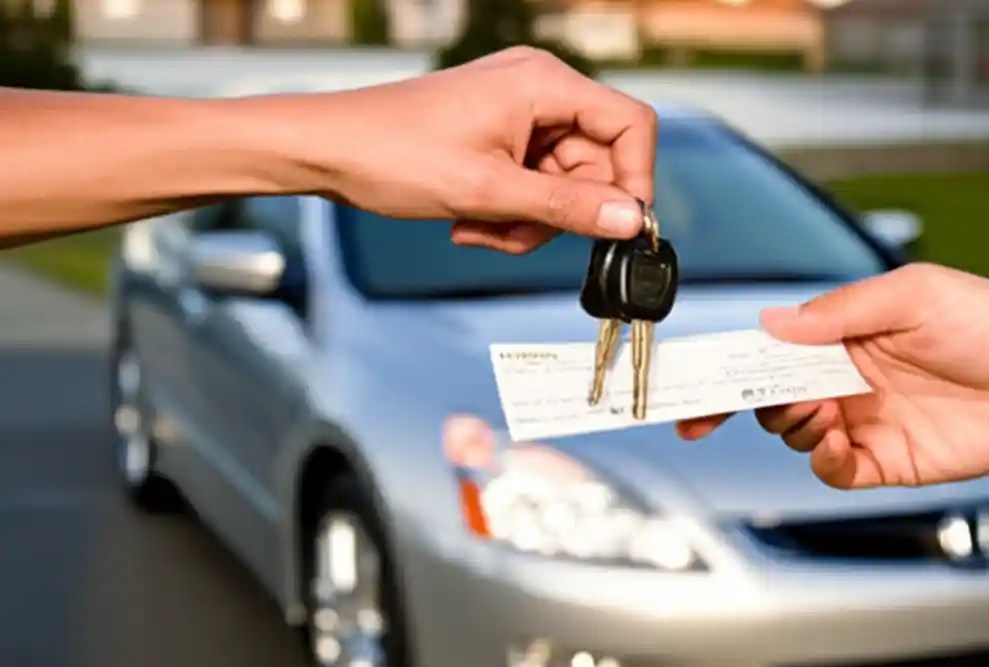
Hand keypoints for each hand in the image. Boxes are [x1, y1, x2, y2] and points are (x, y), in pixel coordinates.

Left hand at [300, 46, 655, 252]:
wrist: (328, 150)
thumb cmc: (393, 153)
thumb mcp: (488, 192)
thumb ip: (566, 208)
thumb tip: (630, 220)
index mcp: (544, 83)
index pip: (630, 124)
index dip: (634, 179)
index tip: (616, 226)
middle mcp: (539, 90)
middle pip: (597, 164)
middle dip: (561, 213)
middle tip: (516, 235)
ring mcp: (520, 113)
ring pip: (564, 185)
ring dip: (530, 221)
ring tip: (481, 228)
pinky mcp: (503, 136)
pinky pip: (534, 185)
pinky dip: (511, 213)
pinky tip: (472, 222)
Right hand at [677, 264, 988, 488]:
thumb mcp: (912, 295)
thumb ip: (839, 312)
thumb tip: (771, 324)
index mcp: (844, 335)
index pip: (770, 351)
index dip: (726, 368)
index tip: (688, 384)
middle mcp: (847, 379)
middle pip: (770, 397)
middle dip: (752, 402)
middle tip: (772, 396)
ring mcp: (866, 421)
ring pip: (795, 434)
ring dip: (792, 425)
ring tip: (822, 411)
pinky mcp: (890, 461)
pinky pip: (835, 471)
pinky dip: (820, 461)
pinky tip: (833, 443)